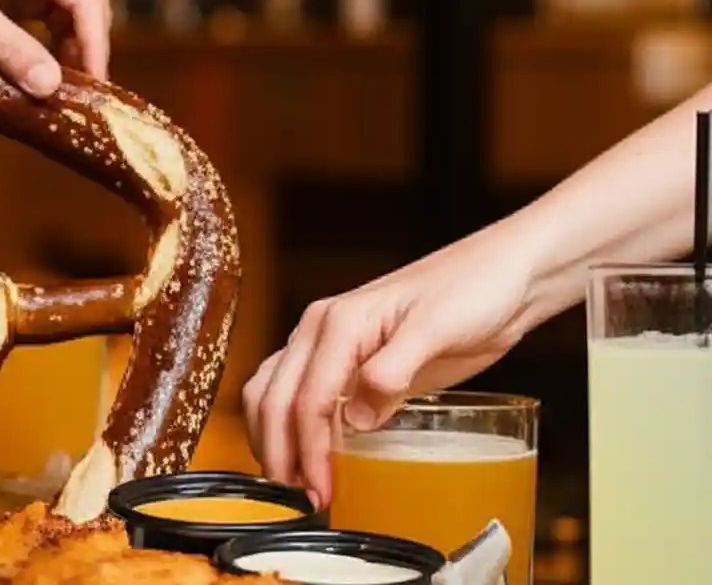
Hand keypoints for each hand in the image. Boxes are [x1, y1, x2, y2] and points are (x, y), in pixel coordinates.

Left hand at [0, 0, 111, 96]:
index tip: (94, 90)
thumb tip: (51, 86)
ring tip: (58, 99)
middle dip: (83, 53)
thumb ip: (7, 46)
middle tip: (80, 102)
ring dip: (63, 56)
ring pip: (63, 21)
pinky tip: (33, 82)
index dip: (95, 46)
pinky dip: (38, 54)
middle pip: (81, 8)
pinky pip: (37, 27)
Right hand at [242, 223, 542, 504]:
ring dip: (275, 440)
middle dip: (281, 453)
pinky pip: (299, 394)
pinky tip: (303, 454)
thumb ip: (392, 370)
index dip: (308, 451)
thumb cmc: (475, 289)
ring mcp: (330, 346)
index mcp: (337, 322)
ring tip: (295, 485)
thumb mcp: (437, 328)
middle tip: (302, 501)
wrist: (503, 275)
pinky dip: (290, 427)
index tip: (320, 493)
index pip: (305, 398)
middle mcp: (321, 331)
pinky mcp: (348, 362)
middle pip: (275, 399)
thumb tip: (355, 417)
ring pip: (273, 395)